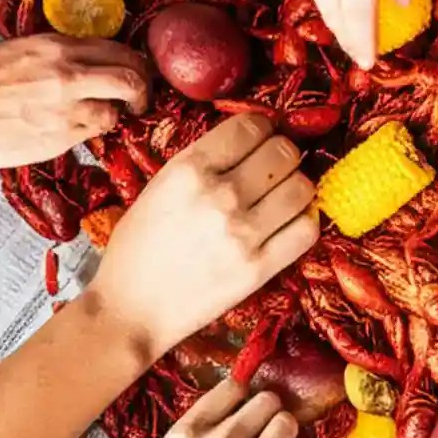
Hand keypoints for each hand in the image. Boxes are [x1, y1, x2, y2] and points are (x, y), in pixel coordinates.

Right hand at [0, 35, 148, 168]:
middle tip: (138, 100)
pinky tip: (76, 130)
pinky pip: (90, 135)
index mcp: (54, 46)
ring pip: (114, 111)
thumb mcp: (15, 53)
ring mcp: (64, 108)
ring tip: (102, 118)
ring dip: (114, 115)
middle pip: (131, 77)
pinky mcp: (57, 138)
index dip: (134, 64)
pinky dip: (91, 132)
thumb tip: (84, 65)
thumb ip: (54, 57)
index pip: (118, 49)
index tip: (135, 73)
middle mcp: (66, 73)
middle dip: (142, 90)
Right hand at [87, 114, 318, 348]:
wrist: (131, 310)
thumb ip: (203, 162)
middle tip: (274, 169)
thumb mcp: (160, 187)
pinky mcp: (259, 268)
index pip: (251, 127)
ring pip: (302, 187)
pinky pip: (306, 230)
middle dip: (283, 156)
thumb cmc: (137, 249)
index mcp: (188, 169)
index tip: (261, 139)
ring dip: (296, 187)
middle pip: (283, 153)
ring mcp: (243, 233)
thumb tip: (251, 142)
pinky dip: (304, 221)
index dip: (263, 129)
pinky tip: (289, 223)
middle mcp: (220, 195)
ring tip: (282, 197)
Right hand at [153, 380, 297, 437]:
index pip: (224, 388)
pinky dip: (290, 437)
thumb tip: (243, 404)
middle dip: (262, 409)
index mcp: (178, 436)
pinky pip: (287, 428)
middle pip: (251, 394)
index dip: (242, 397)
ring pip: (272, 406)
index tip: (249, 408)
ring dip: (278, 422)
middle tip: (263, 430)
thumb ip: (202, 435)